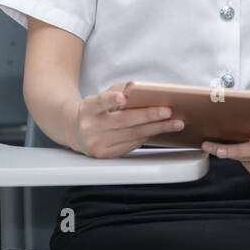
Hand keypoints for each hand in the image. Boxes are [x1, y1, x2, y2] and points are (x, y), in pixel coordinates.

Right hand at [65, 84, 183, 157]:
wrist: (74, 129)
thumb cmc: (95, 109)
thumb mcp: (100, 98)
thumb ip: (118, 94)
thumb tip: (147, 96)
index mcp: (89, 109)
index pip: (100, 103)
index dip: (110, 100)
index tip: (122, 97)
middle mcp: (91, 127)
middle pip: (123, 122)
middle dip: (148, 116)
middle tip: (168, 112)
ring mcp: (97, 143)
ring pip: (131, 136)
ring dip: (156, 129)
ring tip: (175, 123)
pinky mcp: (105, 155)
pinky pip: (131, 145)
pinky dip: (147, 137)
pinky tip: (159, 131)